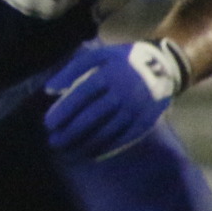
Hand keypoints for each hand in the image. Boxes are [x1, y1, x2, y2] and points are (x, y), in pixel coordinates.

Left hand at [44, 39, 187, 160]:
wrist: (163, 65)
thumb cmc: (120, 61)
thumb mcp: (98, 56)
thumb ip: (72, 70)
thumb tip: (48, 90)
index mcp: (110, 73)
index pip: (83, 94)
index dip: (64, 110)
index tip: (48, 124)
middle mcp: (125, 91)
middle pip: (94, 115)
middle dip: (71, 131)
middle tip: (53, 142)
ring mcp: (138, 107)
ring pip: (109, 130)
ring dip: (86, 143)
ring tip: (68, 152)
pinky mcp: (147, 120)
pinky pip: (126, 138)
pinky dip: (108, 148)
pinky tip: (91, 155)